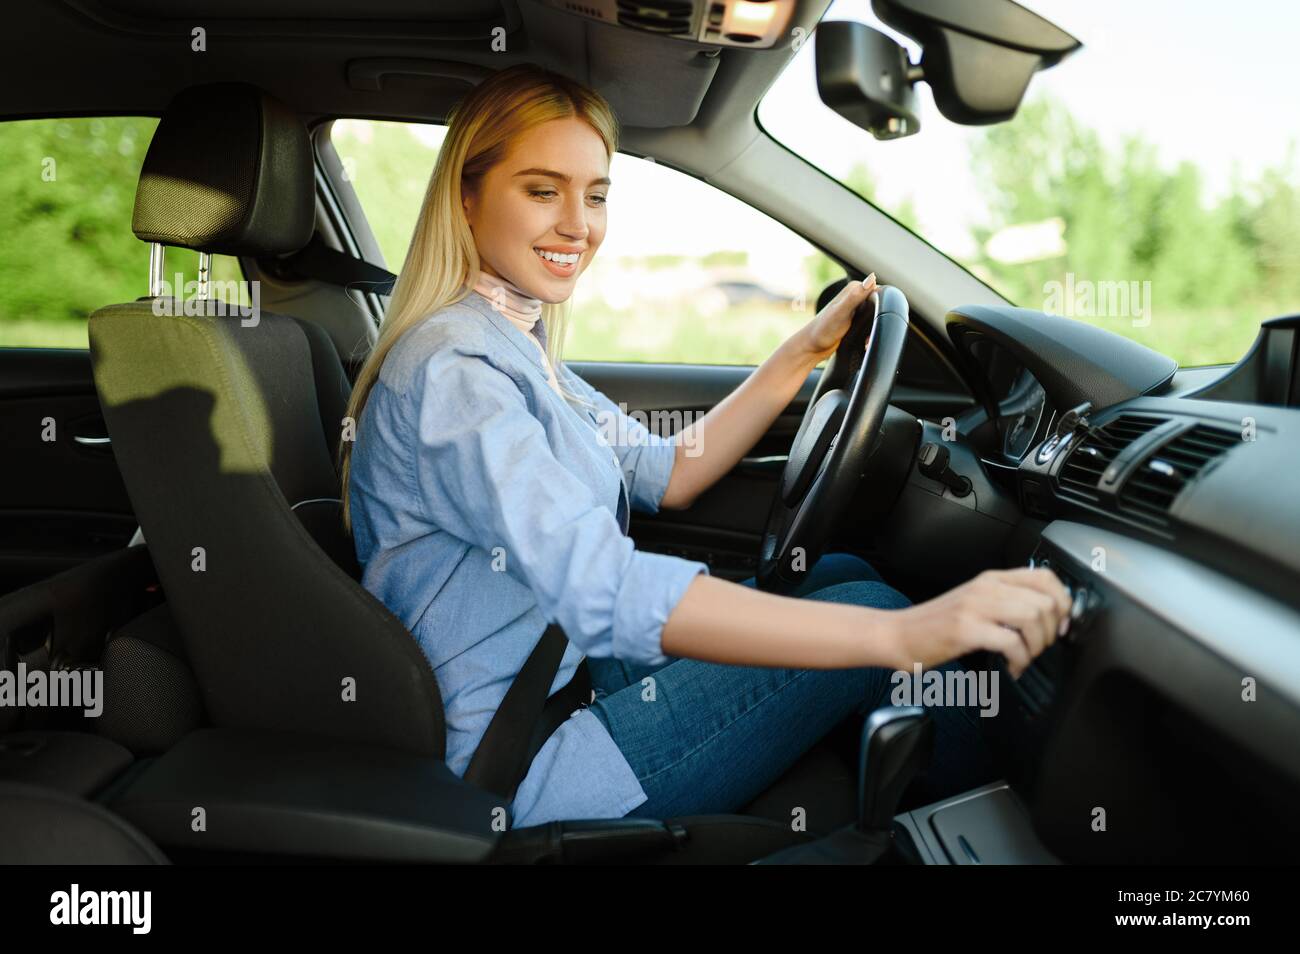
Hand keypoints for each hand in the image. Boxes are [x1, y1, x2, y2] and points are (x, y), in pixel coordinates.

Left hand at [795, 273, 877, 363]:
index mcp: (854, 288)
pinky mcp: (856, 320)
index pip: (879, 292)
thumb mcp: (841, 312)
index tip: (875, 322)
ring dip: (874, 329)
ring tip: (866, 342)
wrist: (812, 347)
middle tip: (868, 338)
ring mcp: (855, 308)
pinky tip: (865, 343)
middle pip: (879, 305)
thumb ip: (856, 296)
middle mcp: (855, 296)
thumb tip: (872, 278)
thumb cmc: (823, 330)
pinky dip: (870, 334)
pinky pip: (870, 324)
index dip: (882, 307)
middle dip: (878, 321)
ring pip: (876, 316)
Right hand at [884, 568, 1071, 678]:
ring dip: (1038, 646)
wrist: (898, 635)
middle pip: (1045, 601)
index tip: (1061, 623)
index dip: (1063, 601)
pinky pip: (1011, 642)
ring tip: (1025, 658)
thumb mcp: (974, 603)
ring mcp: (975, 607)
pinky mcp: (966, 630)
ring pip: (1033, 618)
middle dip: (1052, 631)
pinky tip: (1012, 668)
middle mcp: (985, 588)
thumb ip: (1005, 603)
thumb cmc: (935, 625)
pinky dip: (1019, 661)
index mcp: (990, 579)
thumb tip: (1046, 617)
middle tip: (1040, 647)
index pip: (1045, 577)